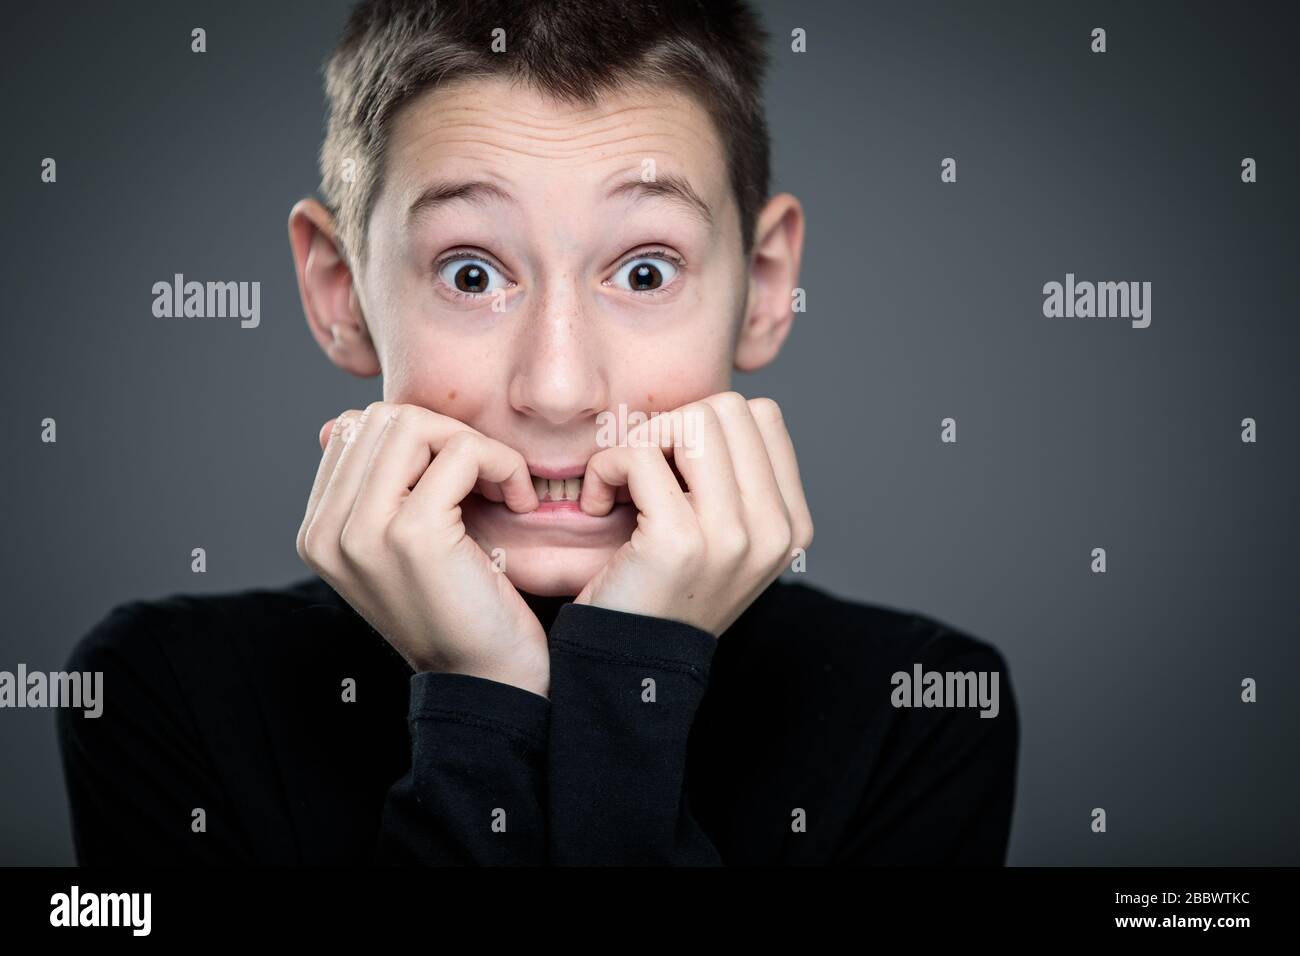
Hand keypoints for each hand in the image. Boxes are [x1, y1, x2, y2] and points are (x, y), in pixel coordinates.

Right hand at [296, 401, 548, 696]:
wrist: (488, 680)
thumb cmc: (458, 609)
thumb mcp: (401, 547)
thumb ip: (373, 490)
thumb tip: (340, 423)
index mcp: (318, 533)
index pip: (356, 429)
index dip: (422, 437)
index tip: (463, 477)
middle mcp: (328, 532)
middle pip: (384, 418)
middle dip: (448, 433)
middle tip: (489, 477)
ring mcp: (363, 532)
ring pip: (416, 424)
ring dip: (476, 446)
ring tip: (503, 486)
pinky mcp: (411, 534)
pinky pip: (460, 452)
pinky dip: (503, 464)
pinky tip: (520, 501)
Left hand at [574, 392, 813, 636]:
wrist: (627, 664)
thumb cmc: (661, 591)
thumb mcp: (723, 540)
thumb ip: (735, 482)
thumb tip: (712, 412)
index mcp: (791, 525)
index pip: (762, 416)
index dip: (706, 427)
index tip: (675, 471)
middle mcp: (773, 530)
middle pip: (727, 409)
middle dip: (672, 427)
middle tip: (643, 472)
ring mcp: (732, 536)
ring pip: (689, 421)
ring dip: (640, 442)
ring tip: (622, 485)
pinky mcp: (680, 541)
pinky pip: (638, 455)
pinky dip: (604, 468)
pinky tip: (596, 503)